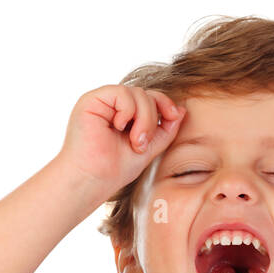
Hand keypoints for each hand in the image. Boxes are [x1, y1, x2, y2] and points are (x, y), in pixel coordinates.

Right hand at [57, 85, 185, 193]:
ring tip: (135, 141)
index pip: (151, 98)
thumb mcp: (150, 147)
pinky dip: (128, 111)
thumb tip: (182, 110)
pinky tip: (119, 127)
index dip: (165, 104)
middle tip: (142, 143)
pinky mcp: (91, 100)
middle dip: (152, 118)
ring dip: (143, 118)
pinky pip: (121, 93)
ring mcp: (102, 101)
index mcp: (125, 114)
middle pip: (146, 94)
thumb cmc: (116, 168)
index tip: (173, 118)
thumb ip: (166, 129)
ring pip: (137, 92)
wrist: (93, 180)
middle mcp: (113, 105)